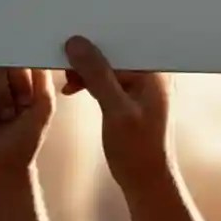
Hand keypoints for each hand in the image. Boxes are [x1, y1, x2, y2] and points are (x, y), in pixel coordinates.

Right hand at [0, 68, 54, 187]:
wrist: (1, 172)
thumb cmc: (22, 142)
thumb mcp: (43, 109)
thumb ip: (43, 80)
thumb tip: (37, 55)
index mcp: (7, 78)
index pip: (7, 57)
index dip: (16, 77)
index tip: (23, 100)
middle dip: (0, 92)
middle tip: (6, 115)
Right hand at [62, 36, 172, 190]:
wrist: (145, 180)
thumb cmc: (138, 150)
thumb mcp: (115, 110)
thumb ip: (98, 76)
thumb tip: (78, 45)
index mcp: (156, 72)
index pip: (124, 43)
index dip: (97, 40)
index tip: (72, 39)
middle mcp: (152, 74)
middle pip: (115, 51)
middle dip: (89, 55)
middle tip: (65, 61)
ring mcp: (141, 85)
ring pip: (108, 65)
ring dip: (86, 70)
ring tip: (68, 79)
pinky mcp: (130, 96)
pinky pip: (107, 79)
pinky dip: (90, 82)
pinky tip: (73, 88)